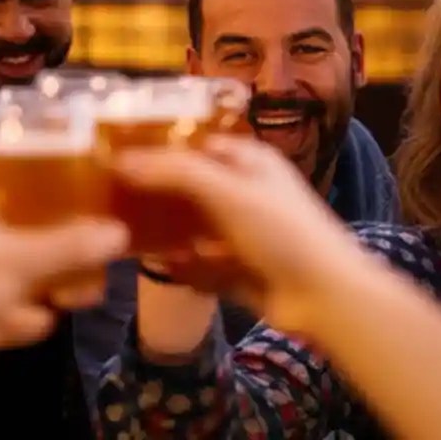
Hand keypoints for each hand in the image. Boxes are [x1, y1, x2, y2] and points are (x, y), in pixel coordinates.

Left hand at [0, 190, 127, 382]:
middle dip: (62, 265)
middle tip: (91, 279)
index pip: (29, 197)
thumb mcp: (21, 256)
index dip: (64, 211)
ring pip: (17, 283)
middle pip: (29, 244)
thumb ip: (70, 245)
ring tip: (72, 302)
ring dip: (44, 295)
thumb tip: (118, 233)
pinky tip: (34, 325)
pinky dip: (16, 321)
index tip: (96, 227)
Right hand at [115, 136, 363, 335]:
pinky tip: (166, 267)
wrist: (324, 297)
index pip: (197, 143)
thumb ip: (174, 172)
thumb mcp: (226, 191)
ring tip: (132, 234)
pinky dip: (186, 267)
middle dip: (159, 194)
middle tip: (116, 197)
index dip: (161, 146)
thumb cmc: (282, 232)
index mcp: (251, 162)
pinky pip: (202, 265)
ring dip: (170, 234)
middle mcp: (247, 193)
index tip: (118, 154)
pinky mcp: (241, 271)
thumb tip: (121, 161)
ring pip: (195, 228)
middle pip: (192, 187)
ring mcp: (244, 234)